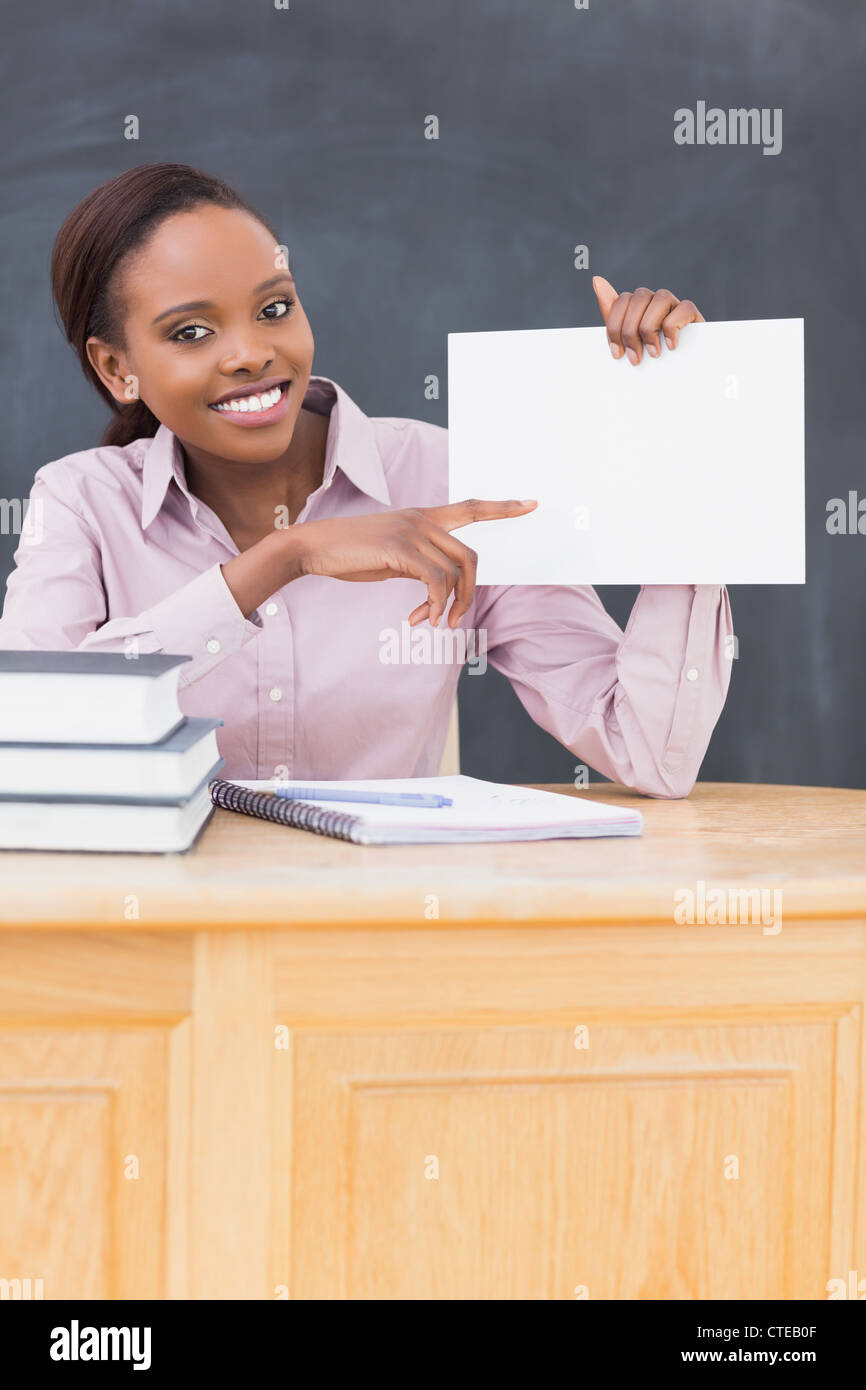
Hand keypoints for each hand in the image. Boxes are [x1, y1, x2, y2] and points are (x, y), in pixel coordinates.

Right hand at [294, 498, 537, 627]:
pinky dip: (435, 605)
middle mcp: (421, 519)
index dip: (503, 507)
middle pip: (469, 556)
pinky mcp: (400, 548)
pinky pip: (435, 581)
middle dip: (470, 593)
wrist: (313, 547)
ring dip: (449, 605)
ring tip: (433, 623)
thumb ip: (418, 564)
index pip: (470, 508)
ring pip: (454, 573)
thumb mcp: (391, 557)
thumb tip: (438, 588)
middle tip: (456, 621)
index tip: (531, 504)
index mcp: (422, 517)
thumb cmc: (349, 555)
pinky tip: (423, 619)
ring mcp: (411, 531)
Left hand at [592, 276, 704, 363]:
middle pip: (638, 299)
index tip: (617, 353)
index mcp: (638, 306)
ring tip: (654, 353)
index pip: (621, 300)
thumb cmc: (651, 356)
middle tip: (635, 358)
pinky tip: (671, 346)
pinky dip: (672, 328)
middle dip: (631, 332)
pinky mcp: (692, 313)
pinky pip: (682, 308)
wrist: (681, 374)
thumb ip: (612, 314)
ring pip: (660, 299)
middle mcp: (655, 300)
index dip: (615, 326)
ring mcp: (674, 304)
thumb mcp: (627, 340)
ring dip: (651, 329)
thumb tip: (596, 280)